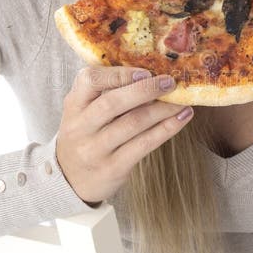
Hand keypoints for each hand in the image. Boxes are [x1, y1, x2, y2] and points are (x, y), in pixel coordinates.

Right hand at [55, 65, 192, 204]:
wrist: (70, 181)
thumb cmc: (86, 137)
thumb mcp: (84, 113)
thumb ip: (106, 94)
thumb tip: (152, 73)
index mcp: (73, 106)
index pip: (88, 80)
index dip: (118, 74)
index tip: (144, 72)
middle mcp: (80, 127)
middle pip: (113, 103)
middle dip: (145, 90)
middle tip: (170, 83)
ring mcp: (95, 150)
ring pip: (133, 124)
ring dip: (162, 110)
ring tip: (182, 101)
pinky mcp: (112, 168)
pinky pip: (144, 145)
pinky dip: (166, 129)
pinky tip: (182, 118)